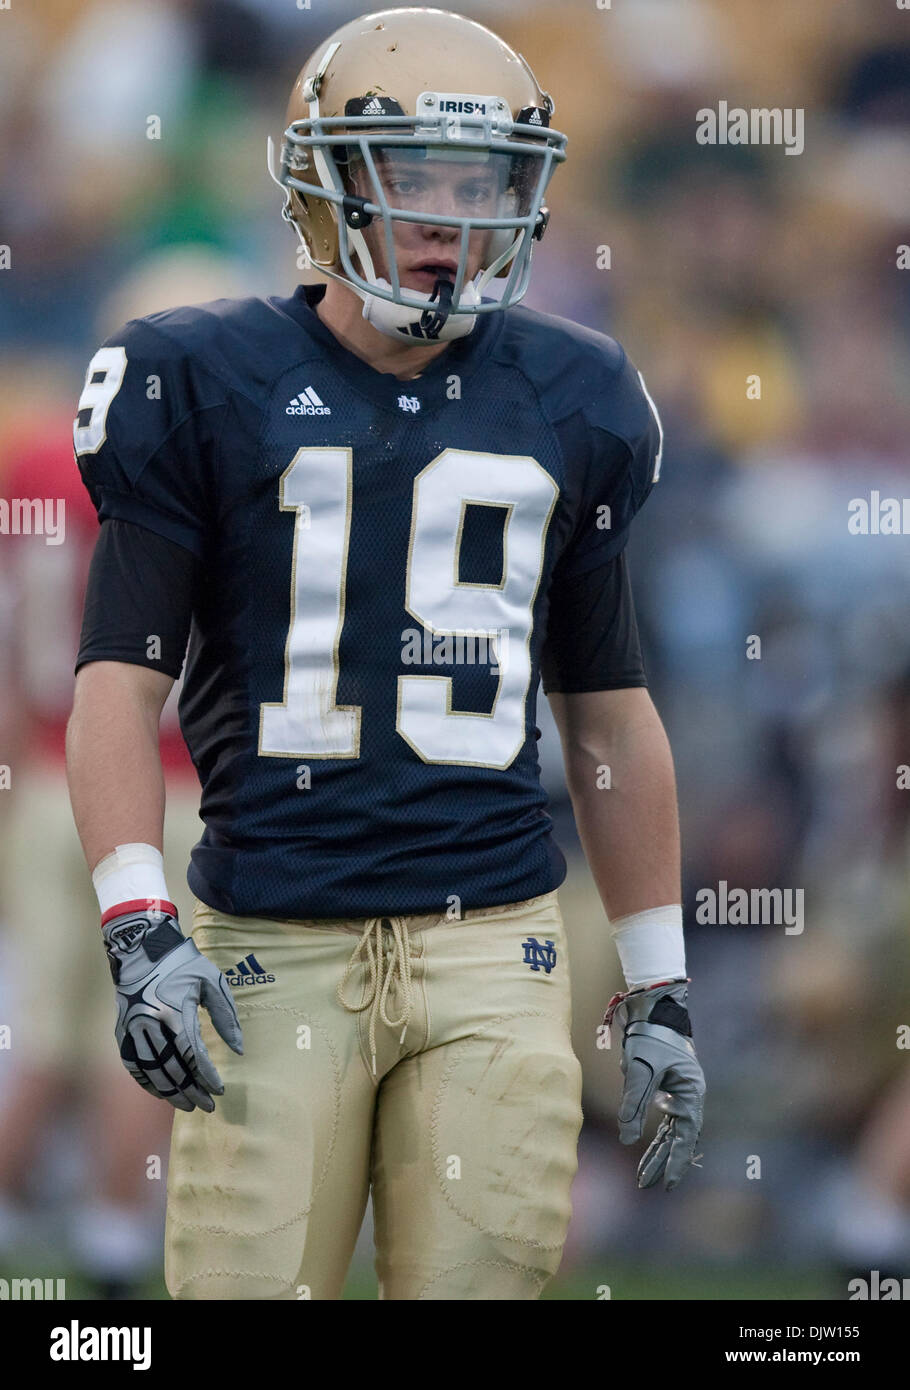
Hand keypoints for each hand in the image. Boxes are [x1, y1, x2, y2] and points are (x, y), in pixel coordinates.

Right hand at [102, 906, 242, 1111]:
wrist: (142, 949)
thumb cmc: (183, 964)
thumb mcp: (211, 982)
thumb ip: (226, 1017)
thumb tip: (238, 1050)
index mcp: (174, 1011)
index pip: (193, 1055)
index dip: (207, 1076)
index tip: (219, 1089)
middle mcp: (150, 1024)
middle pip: (173, 1069)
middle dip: (192, 1090)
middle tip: (208, 1106)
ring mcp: (133, 1029)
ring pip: (151, 1072)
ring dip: (171, 1092)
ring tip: (187, 1104)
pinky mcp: (122, 1032)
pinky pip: (134, 1065)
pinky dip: (148, 1082)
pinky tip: (163, 1092)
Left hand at [606, 979, 704, 1189]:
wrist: (653, 1008)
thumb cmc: (649, 1037)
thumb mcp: (639, 1071)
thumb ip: (633, 1105)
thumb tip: (627, 1140)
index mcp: (690, 1093)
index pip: (685, 1137)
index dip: (676, 1163)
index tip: (667, 1185)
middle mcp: (690, 1095)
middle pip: (679, 1138)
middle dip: (662, 1162)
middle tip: (646, 1186)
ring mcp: (681, 1092)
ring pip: (671, 1131)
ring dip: (657, 1151)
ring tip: (642, 1175)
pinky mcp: (671, 1087)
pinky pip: (665, 1118)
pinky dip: (655, 1133)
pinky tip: (646, 1145)